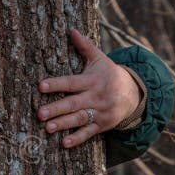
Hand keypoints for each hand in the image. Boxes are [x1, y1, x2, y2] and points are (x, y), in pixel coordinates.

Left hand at [37, 29, 140, 147]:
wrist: (135, 93)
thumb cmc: (109, 73)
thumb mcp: (100, 59)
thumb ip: (85, 46)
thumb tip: (71, 30)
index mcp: (92, 80)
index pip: (71, 82)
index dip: (56, 84)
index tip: (40, 86)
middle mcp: (96, 97)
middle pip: (73, 103)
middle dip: (56, 109)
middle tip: (39, 114)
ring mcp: (100, 112)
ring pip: (80, 119)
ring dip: (63, 124)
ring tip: (47, 128)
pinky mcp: (102, 125)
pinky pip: (89, 133)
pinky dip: (77, 138)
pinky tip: (64, 143)